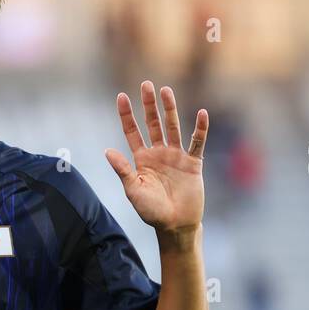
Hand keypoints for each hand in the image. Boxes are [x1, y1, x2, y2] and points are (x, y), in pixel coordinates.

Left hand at [104, 81, 207, 233]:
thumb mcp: (133, 190)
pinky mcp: (193, 163)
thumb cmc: (151, 211)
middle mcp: (158, 153)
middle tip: (146, 84)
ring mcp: (176, 156)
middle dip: (148, 105)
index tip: (121, 96)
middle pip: (152, 124)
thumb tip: (107, 151)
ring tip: (166, 91)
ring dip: (170, 109)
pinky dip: (200, 129)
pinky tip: (201, 113)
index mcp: (141, 159)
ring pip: (172, 127)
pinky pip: (197, 142)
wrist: (175, 225)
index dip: (126, 115)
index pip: (132, 132)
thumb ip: (122, 170)